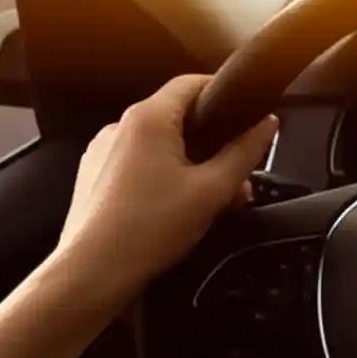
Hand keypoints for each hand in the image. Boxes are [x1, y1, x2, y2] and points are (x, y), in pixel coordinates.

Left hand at [57, 74, 278, 297]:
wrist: (90, 274)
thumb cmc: (151, 228)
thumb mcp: (213, 190)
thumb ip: (244, 152)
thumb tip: (267, 124)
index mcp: (148, 118)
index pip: (191, 83)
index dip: (223, 93)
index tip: (248, 114)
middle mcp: (119, 127)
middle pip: (177, 119)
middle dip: (213, 144)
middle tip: (238, 178)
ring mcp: (101, 152)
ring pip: (159, 146)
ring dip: (191, 165)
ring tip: (212, 202)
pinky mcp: (92, 178)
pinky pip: (137, 165)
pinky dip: (163, 178)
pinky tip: (177, 210)